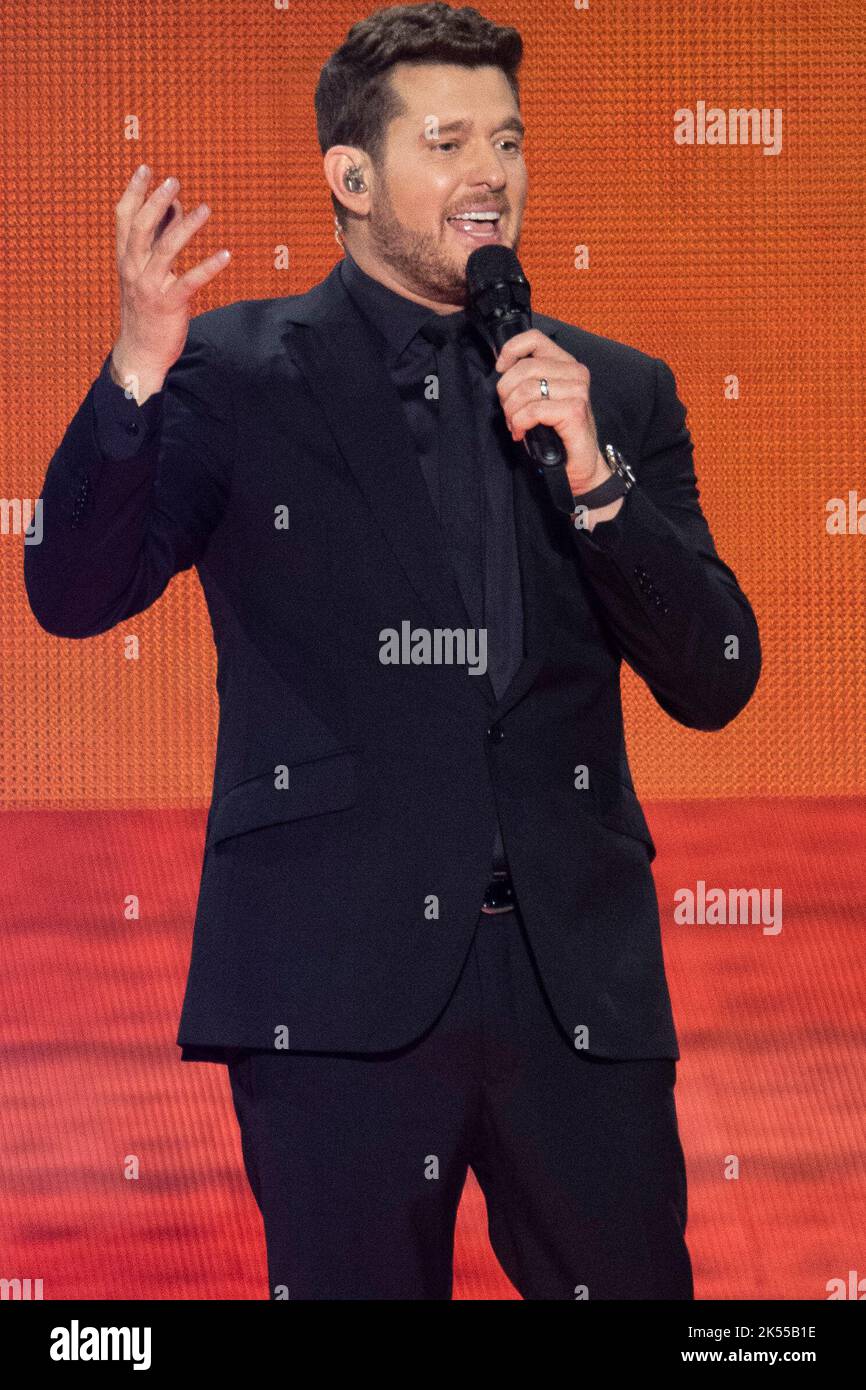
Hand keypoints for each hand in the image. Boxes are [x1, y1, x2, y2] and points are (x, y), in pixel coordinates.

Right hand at [111, 165, 230, 401]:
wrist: (141, 351)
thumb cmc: (147, 307)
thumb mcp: (147, 271)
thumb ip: (159, 238)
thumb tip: (175, 205)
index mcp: (126, 259)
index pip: (125, 218)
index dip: (134, 192)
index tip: (146, 169)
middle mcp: (134, 269)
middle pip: (142, 228)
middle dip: (156, 202)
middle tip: (173, 180)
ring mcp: (150, 287)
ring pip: (166, 250)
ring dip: (186, 227)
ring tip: (206, 209)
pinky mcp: (169, 305)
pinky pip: (190, 282)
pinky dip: (208, 267)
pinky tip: (226, 255)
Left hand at [494, 329, 607, 493]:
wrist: (579, 466)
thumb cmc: (557, 434)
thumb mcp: (540, 399)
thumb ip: (527, 379)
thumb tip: (501, 367)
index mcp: (566, 364)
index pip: (534, 338)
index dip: (510, 350)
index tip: (500, 369)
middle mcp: (575, 372)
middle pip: (524, 368)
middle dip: (507, 393)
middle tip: (509, 413)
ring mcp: (578, 391)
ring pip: (526, 389)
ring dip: (512, 412)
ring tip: (516, 425)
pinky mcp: (575, 411)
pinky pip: (534, 410)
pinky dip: (521, 423)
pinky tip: (521, 433)